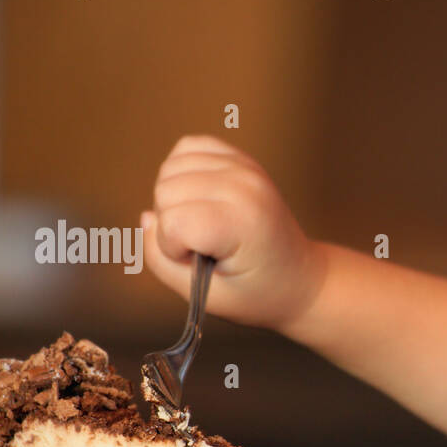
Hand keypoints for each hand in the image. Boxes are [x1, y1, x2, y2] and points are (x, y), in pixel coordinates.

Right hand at [141, 135, 326, 329]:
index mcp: (243, 222)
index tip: (204, 265)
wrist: (299, 279)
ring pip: (169, 169)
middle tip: (208, 247)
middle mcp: (245, 185)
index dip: (174, 250)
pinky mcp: (239, 157)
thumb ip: (162, 262)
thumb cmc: (257, 294)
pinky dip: (182, 173)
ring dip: (175, 200)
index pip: (174, 222)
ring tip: (206, 225)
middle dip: (173, 225)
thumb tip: (147, 217)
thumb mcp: (206, 297)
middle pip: (165, 191)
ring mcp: (244, 166)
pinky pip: (186, 149)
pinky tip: (202, 199)